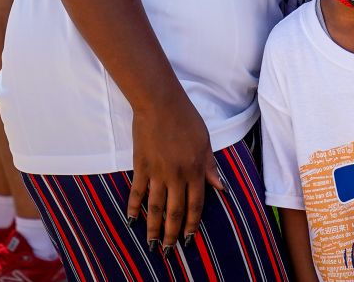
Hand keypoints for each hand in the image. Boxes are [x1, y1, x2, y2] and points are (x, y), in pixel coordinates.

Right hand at [127, 88, 225, 249]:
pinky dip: (133, 207)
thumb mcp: (205, 140)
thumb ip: (210, 166)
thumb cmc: (186, 118)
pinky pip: (137, 192)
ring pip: (155, 207)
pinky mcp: (141, 166)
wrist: (160, 104)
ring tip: (151, 243)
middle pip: (174, 211)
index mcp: (195, 169)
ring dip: (153, 228)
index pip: (196, 204)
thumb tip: (221, 187)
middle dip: (172, 233)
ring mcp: (158, 172)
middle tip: (168, 249)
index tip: (188, 238)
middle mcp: (177, 175)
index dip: (192, 224)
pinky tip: (131, 220)